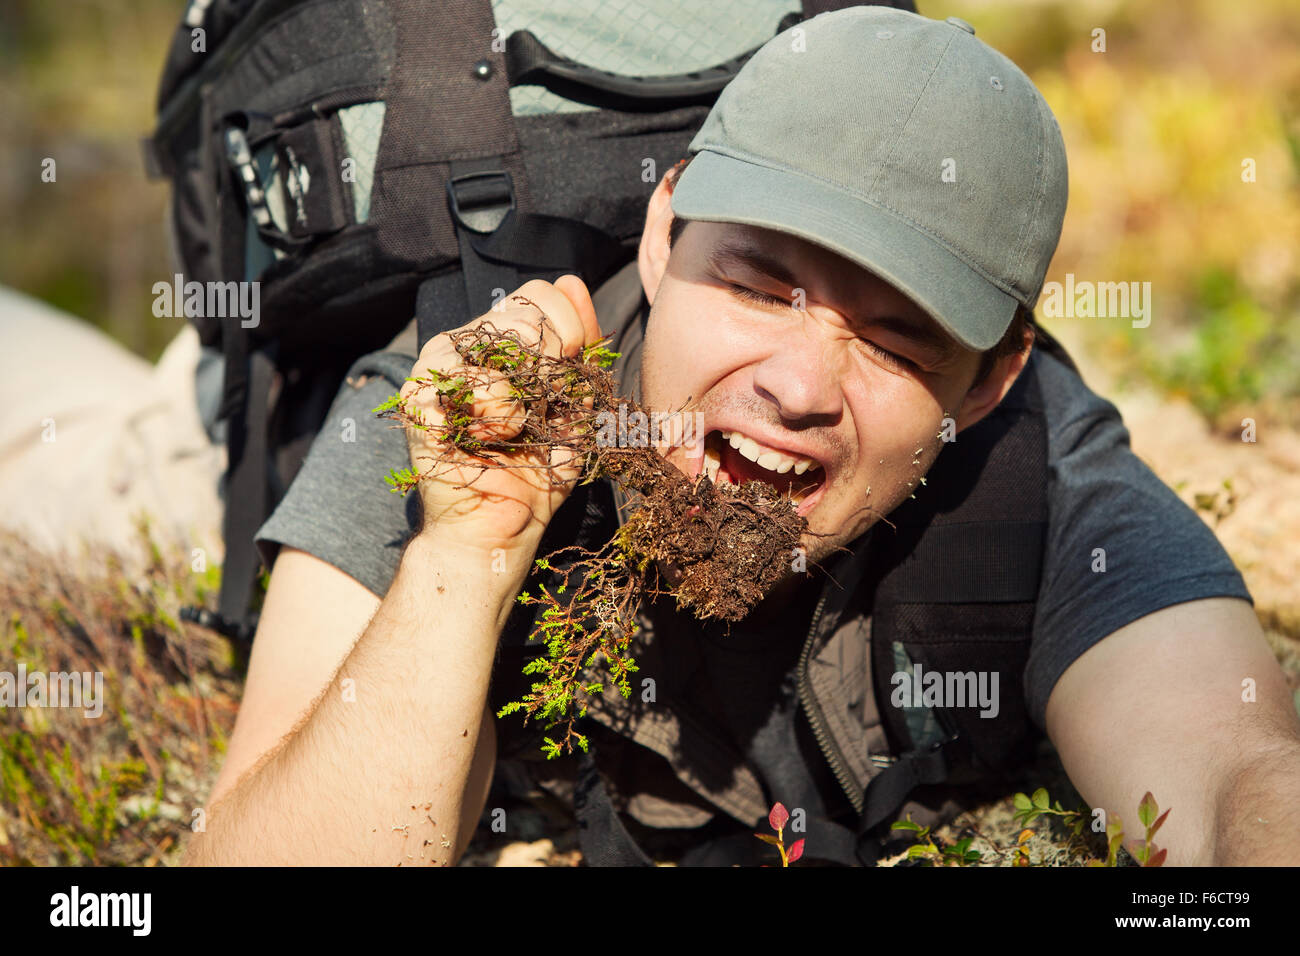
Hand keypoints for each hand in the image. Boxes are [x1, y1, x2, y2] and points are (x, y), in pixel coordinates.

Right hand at [397, 275, 602, 554]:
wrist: (501, 529)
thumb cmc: (537, 469)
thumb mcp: (576, 400)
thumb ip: (580, 342)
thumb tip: (572, 281)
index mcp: (497, 341)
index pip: (539, 293)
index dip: (571, 326)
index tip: (575, 368)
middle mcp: (462, 344)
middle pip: (524, 310)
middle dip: (553, 359)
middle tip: (542, 404)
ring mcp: (435, 368)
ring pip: (502, 339)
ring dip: (527, 393)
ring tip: (514, 428)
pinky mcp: (418, 398)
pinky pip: (477, 382)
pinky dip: (500, 417)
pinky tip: (490, 441)